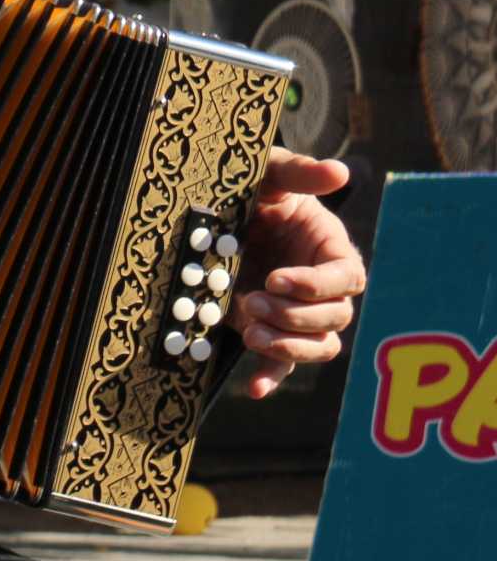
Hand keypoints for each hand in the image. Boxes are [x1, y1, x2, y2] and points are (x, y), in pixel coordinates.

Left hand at [231, 148, 365, 398]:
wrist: (216, 216)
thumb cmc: (252, 190)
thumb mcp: (268, 174)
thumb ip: (299, 173)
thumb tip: (341, 170)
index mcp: (331, 251)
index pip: (345, 278)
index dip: (315, 285)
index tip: (275, 279)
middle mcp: (322, 288)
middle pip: (334, 318)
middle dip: (294, 316)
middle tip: (252, 302)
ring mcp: (298, 315)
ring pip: (317, 345)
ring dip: (288, 346)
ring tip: (250, 333)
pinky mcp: (271, 332)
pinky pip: (282, 366)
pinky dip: (270, 378)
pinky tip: (253, 390)